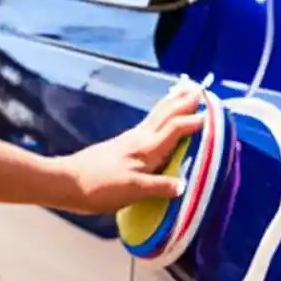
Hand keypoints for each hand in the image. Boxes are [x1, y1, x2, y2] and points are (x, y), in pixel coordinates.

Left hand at [51, 82, 205, 213]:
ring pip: (157, 116)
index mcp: (147, 149)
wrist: (65, 182)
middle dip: (184, 102)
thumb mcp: (132, 191)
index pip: (176, 128)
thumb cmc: (99, 187)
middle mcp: (140, 139)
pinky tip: (160, 116)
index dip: (194, 121)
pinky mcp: (122, 144)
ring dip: (173, 103)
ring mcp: (130, 140)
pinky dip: (161, 114)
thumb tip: (185, 186)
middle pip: (167, 114)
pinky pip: (150, 123)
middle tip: (201, 88)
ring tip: (184, 91)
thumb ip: (159, 187)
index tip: (214, 114)